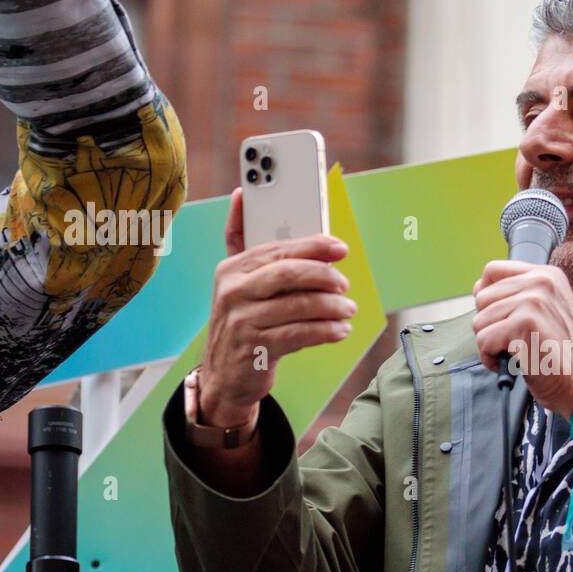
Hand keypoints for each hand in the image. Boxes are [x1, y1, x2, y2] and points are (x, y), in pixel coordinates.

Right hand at [199, 189, 355, 427]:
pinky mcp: (255, 348)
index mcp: (232, 268)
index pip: (278, 249)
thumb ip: (240, 240)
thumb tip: (240, 196)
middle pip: (289, 273)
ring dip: (332, 307)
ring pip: (299, 305)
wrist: (224, 375)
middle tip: (344, 284)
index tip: (340, 248)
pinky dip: (326, 331)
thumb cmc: (242, 320)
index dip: (313, 246)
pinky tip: (339, 330)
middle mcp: (233, 291)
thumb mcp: (236, 281)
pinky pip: (300, 334)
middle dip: (324, 275)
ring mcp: (242, 320)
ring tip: (347, 309)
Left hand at [471, 260, 572, 417]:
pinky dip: (492, 359)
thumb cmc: (566, 356)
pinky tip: (515, 363)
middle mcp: (541, 282)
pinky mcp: (524, 324)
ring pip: (479, 321)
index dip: (486, 296)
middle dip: (490, 325)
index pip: (492, 271)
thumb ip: (519, 295)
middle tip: (514, 342)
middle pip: (482, 297)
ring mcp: (533, 301)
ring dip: (491, 345)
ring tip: (517, 354)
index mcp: (547, 275)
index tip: (500, 318)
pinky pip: (484, 341)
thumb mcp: (548, 312)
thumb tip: (478, 289)